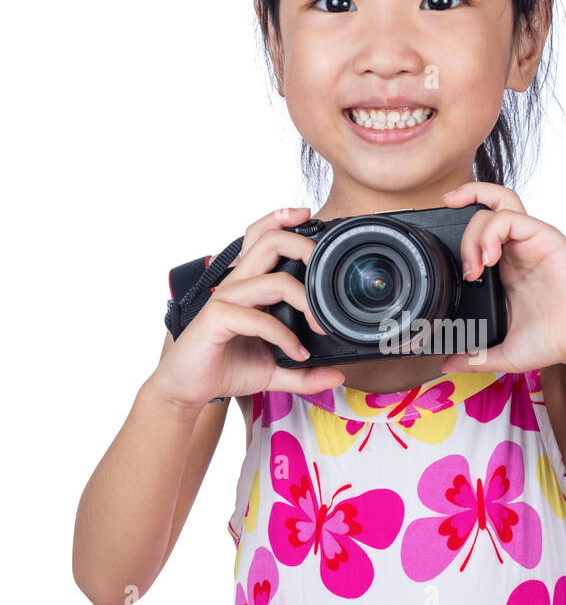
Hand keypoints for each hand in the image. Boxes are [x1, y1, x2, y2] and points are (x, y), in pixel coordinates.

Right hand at [151, 206, 346, 409]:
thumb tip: (338, 376)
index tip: (310, 215)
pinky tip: (296, 353)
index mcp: (249, 283)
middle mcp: (237, 283)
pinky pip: (259, 319)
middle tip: (328, 275)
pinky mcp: (216, 319)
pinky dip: (284, 337)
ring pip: (274, 280)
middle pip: (270, 241)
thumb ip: (305, 372)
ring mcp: (225, 299)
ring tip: (320, 328)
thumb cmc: (226, 367)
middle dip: (305, 247)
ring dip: (305, 302)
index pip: (263, 236)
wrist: (188, 388)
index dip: (283, 218)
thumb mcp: (274, 370)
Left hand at [438, 182, 565, 374]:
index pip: (481, 231)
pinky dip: (491, 232)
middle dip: (463, 205)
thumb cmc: (555, 341)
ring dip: (475, 229)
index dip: (459, 228)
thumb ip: (475, 356)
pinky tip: (489, 260)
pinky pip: (511, 217)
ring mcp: (530, 242)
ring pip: (497, 206)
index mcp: (507, 269)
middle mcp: (517, 250)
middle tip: (454, 236)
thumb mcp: (504, 351)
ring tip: (473, 263)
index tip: (440, 249)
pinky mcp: (544, 237)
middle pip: (487, 206)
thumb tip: (447, 365)